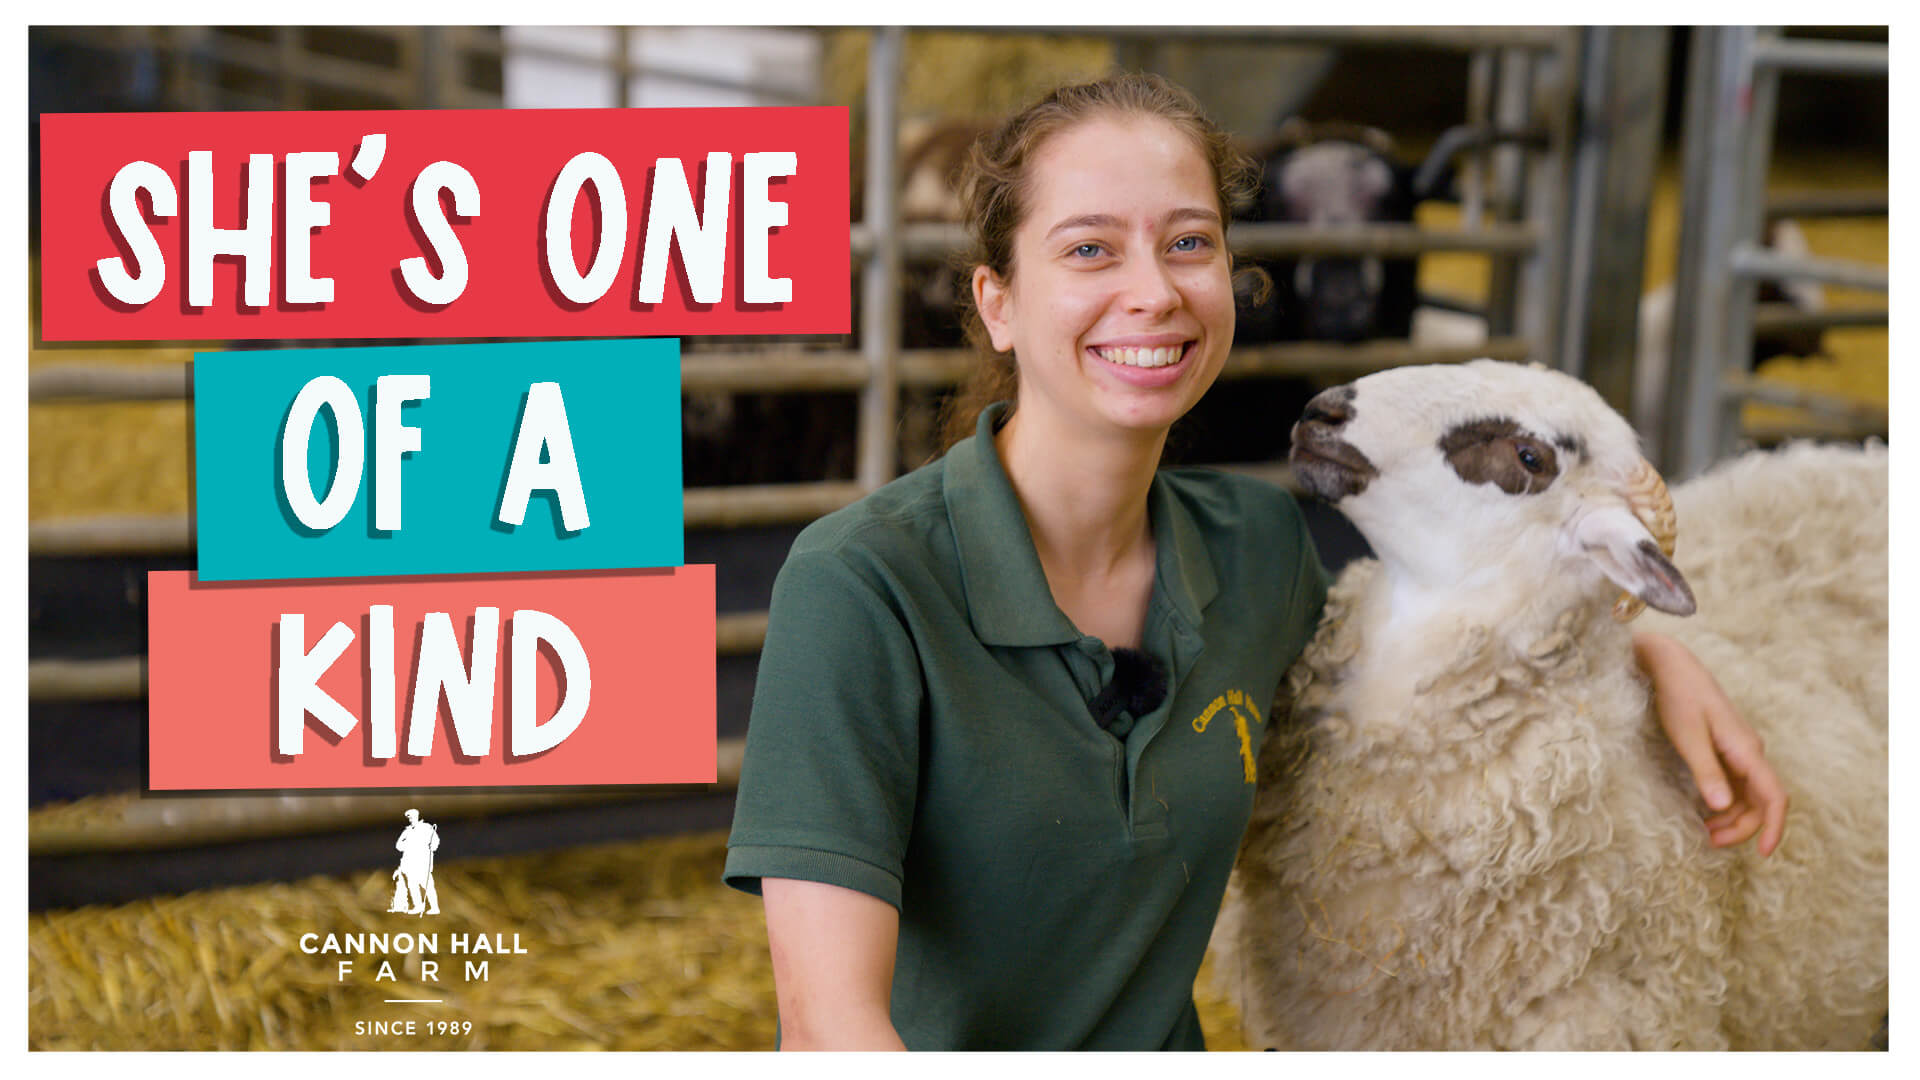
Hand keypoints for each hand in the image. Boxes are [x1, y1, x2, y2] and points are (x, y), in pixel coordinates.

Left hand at [1634, 632, 1788, 855]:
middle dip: (1742, 828)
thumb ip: (1706, 771)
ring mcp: (1739, 752)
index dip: (1773, 828)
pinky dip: (1723, 803)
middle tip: (1709, 842)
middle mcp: (1749, 753)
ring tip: (1704, 832)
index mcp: (1747, 750)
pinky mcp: (1725, 750)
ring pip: (1747, 796)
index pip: (1774, 797)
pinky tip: (1704, 813)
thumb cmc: (1678, 698)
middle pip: (1761, 802)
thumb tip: (1722, 807)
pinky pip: (1735, 785)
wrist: (1671, 666)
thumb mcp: (1688, 737)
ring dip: (1732, 818)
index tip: (1765, 855)